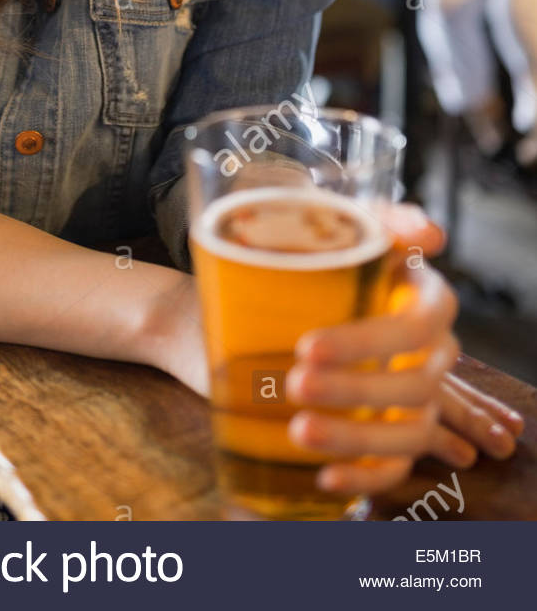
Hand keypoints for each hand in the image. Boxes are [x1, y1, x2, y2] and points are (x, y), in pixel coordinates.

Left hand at [284, 203, 521, 495]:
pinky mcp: (390, 431)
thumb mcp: (346, 225)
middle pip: (414, 385)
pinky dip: (365, 479)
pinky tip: (324, 476)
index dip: (369, 343)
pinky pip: (394, 467)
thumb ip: (387, 221)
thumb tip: (430, 233)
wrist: (270, 289)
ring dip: (357, 438)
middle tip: (294, 383)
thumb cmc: (316, 252)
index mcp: (426, 301)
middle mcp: (431, 353)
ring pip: (408, 433)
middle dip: (355, 390)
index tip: (308, 346)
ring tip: (299, 430)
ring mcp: (414, 398)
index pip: (417, 328)